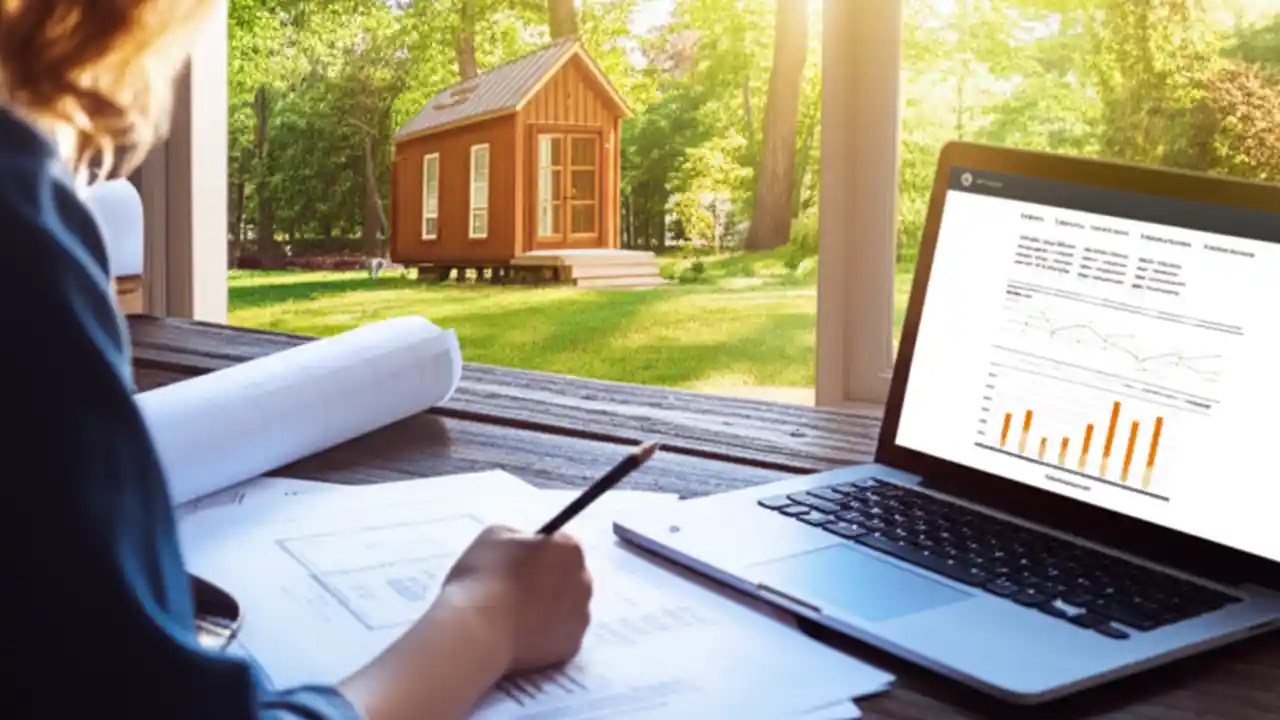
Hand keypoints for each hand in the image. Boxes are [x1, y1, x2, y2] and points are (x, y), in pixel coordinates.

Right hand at [339, 526, 591, 719]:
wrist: (470, 633)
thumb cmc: (476, 580)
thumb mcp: (491, 535)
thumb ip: (515, 533)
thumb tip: (525, 537)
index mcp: (565, 547)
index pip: (562, 542)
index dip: (538, 553)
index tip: (522, 564)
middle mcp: (580, 580)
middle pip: (567, 576)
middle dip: (544, 581)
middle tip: (510, 590)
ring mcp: (576, 616)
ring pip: (563, 606)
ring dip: (543, 607)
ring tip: (507, 614)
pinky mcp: (567, 647)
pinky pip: (556, 634)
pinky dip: (539, 634)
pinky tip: (514, 634)